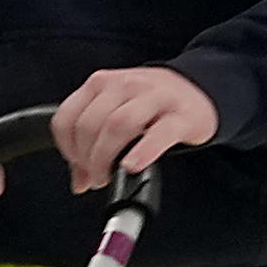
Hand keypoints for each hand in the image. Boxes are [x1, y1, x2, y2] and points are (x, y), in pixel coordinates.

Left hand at [51, 65, 216, 190]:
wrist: (200, 90)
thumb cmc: (153, 106)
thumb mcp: (116, 114)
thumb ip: (92, 144)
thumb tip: (79, 182)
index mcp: (102, 84)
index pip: (67, 116)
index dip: (66, 147)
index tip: (76, 164)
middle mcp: (125, 85)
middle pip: (90, 124)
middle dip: (87, 158)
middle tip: (95, 176)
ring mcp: (155, 97)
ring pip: (118, 125)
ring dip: (107, 158)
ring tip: (110, 176)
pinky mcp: (181, 114)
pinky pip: (158, 134)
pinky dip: (141, 153)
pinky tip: (132, 166)